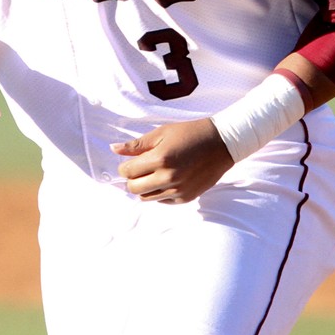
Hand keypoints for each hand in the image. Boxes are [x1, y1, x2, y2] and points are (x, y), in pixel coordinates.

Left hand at [111, 118, 233, 203]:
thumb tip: (114, 149)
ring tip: (154, 173)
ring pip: (146, 198)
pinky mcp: (186, 198)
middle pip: (133, 188)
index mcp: (160, 159)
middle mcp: (168, 178)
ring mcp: (178, 191)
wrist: (221, 143)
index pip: (128, 172)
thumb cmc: (190, 133)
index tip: (130, 161)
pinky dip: (159, 192)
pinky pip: (162, 201)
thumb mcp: (162, 133)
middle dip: (132, 179)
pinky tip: (167, 179)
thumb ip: (137, 144)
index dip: (124, 166)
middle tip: (140, 168)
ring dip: (144, 187)